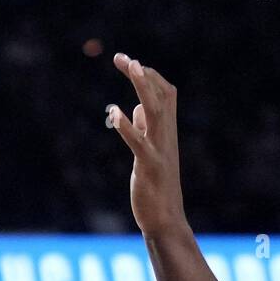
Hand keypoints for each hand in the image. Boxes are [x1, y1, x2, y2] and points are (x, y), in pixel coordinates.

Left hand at [107, 53, 186, 239]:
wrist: (166, 222)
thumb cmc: (157, 190)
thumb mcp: (149, 154)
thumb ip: (144, 130)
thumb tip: (134, 109)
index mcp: (167, 134)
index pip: (165, 94)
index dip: (150, 76)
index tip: (132, 63)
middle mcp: (166, 138)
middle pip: (160, 96)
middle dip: (142, 74)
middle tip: (123, 58)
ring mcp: (159, 151)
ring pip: (155, 111)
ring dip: (142, 87)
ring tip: (130, 66)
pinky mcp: (149, 167)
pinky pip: (139, 142)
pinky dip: (127, 126)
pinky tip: (113, 114)